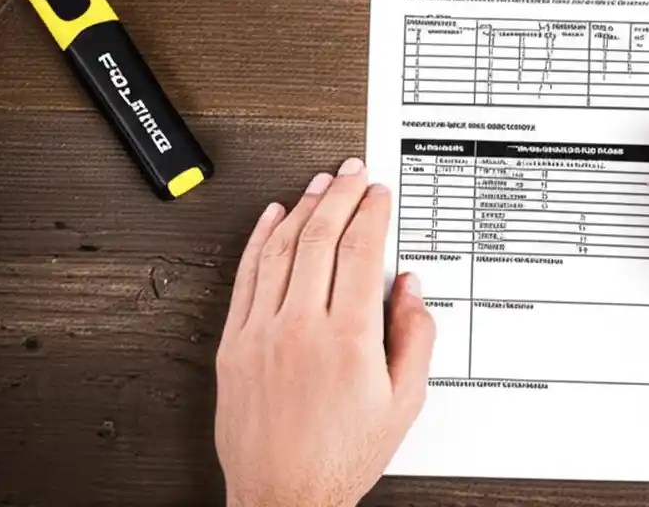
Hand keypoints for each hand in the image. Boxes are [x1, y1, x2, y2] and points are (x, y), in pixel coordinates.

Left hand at [215, 158, 435, 506]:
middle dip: (341, 196)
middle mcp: (301, 328)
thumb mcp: (404, 402)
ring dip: (302, 208)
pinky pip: (245, 278)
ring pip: (280, 250)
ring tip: (318, 184)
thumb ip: (415, 336)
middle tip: (353, 173)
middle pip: (320, 238)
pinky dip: (258, 241)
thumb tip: (409, 288)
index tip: (379, 195)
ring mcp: (261, 333)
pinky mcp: (233, 346)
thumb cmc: (342, 456)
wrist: (285, 496)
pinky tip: (270, 219)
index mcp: (348, 338)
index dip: (372, 213)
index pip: (360, 251)